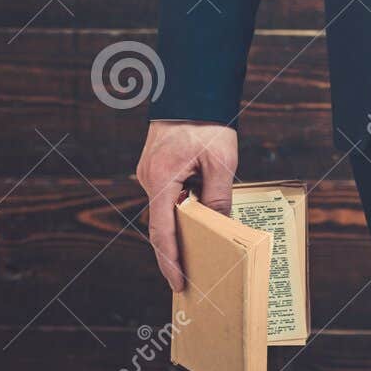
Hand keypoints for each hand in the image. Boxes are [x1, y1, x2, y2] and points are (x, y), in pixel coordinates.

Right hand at [135, 120, 237, 290]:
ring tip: (199, 251)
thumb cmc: (207, 121)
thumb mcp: (221, 161)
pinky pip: (166, 194)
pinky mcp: (156, 166)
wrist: (193, 88)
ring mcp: (150, 172)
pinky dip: (179, 209)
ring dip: (179, 227)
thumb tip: (220, 226)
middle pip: (161, 223)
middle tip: (191, 277)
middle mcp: (149, 178)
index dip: (170, 260)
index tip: (177, 282)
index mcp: (161, 179)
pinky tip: (196, 218)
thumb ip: (218, 196)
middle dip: (175, 250)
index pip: (162, 231)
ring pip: (165, 209)